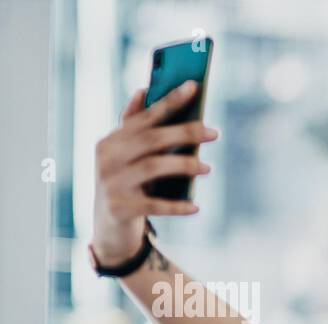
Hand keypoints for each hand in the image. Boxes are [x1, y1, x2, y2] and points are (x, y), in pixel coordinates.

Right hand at [91, 81, 218, 263]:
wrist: (108, 228)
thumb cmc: (126, 185)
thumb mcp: (127, 157)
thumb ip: (134, 126)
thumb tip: (143, 90)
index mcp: (111, 141)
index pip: (145, 117)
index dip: (170, 101)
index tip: (194, 86)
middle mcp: (107, 158)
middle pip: (151, 139)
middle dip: (184, 133)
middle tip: (214, 132)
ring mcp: (112, 183)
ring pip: (153, 167)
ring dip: (184, 166)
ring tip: (208, 168)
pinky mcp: (120, 208)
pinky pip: (154, 205)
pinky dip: (177, 207)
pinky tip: (196, 207)